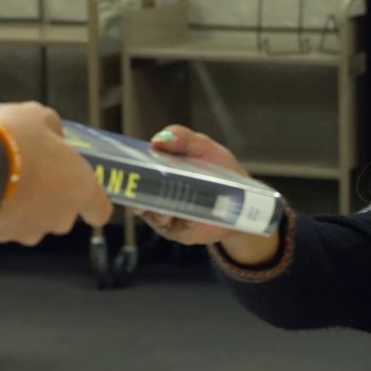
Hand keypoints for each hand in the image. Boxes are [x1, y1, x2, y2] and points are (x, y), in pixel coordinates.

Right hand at [0, 102, 111, 244]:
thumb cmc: (15, 139)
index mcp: (81, 189)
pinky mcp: (3, 237)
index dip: (91, 203)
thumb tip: (53, 135)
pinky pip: (5, 224)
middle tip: (31, 172)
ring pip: (32, 221)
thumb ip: (52, 129)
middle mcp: (61, 218)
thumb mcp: (38, 116)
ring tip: (4, 179)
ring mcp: (31, 231)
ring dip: (23, 206)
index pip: (100, 210)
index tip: (80, 192)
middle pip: (62, 214)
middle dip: (49, 198)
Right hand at [139, 125, 279, 264]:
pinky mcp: (177, 231)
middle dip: (138, 193)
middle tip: (148, 189)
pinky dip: (183, 223)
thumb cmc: (220, 170)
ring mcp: (164, 213)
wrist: (243, 201)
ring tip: (172, 206)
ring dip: (160, 210)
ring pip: (152, 213)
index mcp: (158, 168)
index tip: (129, 167)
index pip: (133, 169)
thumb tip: (158, 139)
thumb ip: (183, 139)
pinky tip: (194, 218)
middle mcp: (155, 192)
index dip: (128, 169)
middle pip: (134, 194)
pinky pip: (173, 228)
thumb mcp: (204, 147)